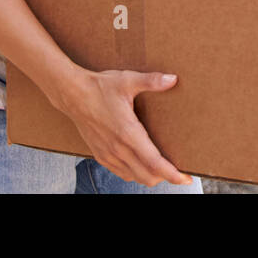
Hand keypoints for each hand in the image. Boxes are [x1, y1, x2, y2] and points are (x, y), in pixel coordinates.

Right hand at [56, 68, 192, 186]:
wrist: (71, 95)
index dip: (172, 174)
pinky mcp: (100, 155)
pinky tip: (142, 164)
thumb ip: (152, 81)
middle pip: (147, 176)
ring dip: (150, 176)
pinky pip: (121, 173)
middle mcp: (118, 149)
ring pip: (134, 177)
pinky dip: (135, 173)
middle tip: (180, 171)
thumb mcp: (128, 80)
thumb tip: (173, 79)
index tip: (186, 178)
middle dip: (165, 177)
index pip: (154, 163)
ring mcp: (108, 154)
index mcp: (128, 134)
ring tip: (163, 168)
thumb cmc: (100, 87)